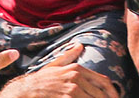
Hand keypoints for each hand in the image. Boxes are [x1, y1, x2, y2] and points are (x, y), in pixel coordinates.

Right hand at [0, 43, 117, 97]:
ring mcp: (73, 90)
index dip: (113, 93)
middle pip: (101, 94)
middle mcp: (77, 77)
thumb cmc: (41, 80)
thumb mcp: (55, 65)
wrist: (25, 91)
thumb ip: (69, 56)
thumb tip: (80, 45)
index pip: (104, 82)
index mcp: (77, 69)